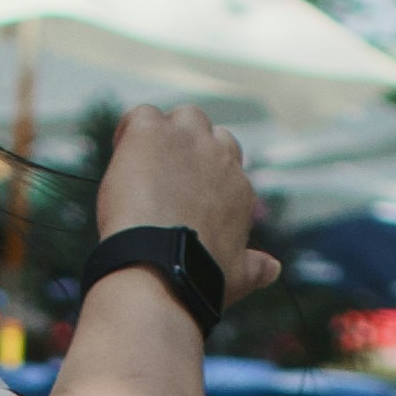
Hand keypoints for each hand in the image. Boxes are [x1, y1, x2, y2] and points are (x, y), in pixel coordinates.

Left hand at [95, 103, 278, 306]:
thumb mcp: (237, 275)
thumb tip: (274, 269)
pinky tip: (121, 158)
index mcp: (239, 188)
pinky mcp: (151, 133)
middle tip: (163, 178)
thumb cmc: (199, 279)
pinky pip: (141, 115)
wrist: (164, 269)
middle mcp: (219, 157)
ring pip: (181, 117)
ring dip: (164, 134)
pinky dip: (129, 132)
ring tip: (141, 167)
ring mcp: (186, 140)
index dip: (203, 174)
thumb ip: (255, 267)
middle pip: (208, 132)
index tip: (185, 196)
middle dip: (188, 147)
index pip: (227, 161)